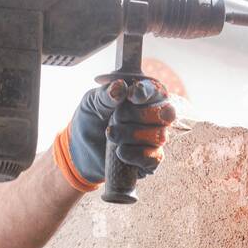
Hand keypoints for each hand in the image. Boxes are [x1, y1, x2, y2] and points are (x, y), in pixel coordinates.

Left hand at [52, 78, 176, 192]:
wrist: (82, 148)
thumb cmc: (92, 118)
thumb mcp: (93, 102)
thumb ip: (106, 94)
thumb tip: (120, 87)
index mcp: (145, 95)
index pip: (158, 90)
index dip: (147, 93)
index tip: (131, 96)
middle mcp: (155, 116)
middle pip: (165, 113)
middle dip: (138, 115)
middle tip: (116, 117)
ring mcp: (155, 139)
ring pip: (158, 136)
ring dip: (131, 135)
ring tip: (111, 134)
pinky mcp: (151, 160)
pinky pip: (155, 157)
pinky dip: (135, 154)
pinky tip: (119, 151)